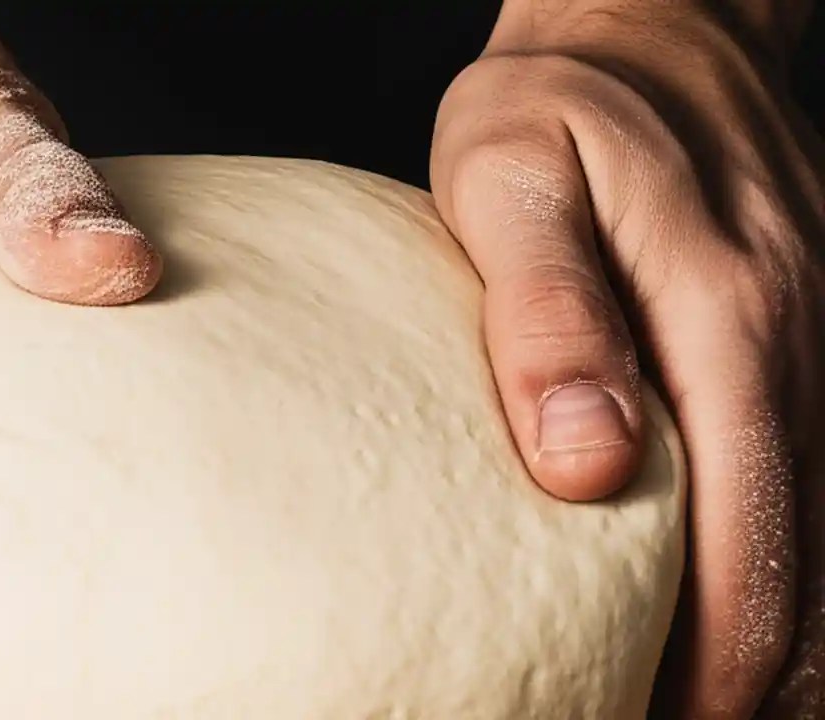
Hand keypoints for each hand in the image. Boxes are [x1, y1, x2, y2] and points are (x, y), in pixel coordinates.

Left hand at [431, 1, 821, 715]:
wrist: (646, 25)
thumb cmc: (556, 108)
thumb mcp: (512, 185)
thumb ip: (549, 319)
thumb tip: (585, 469)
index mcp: (727, 321)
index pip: (750, 543)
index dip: (714, 667)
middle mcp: (794, 347)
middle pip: (807, 564)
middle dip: (754, 681)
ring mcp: (810, 345)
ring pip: (821, 532)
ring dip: (782, 639)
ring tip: (704, 707)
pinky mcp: (796, 339)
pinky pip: (806, 476)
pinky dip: (787, 563)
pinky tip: (743, 610)